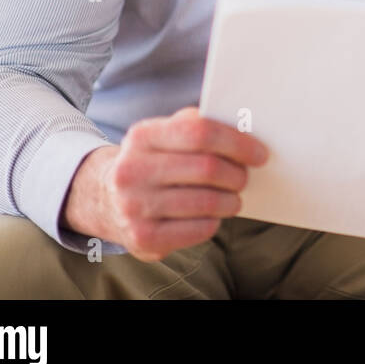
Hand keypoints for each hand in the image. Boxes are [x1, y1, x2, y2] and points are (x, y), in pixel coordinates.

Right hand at [61, 106, 269, 261]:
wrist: (105, 197)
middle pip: (207, 168)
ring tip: (234, 197)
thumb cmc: (152, 160)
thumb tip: (243, 128)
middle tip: (245, 177)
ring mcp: (134, 206)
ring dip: (231, 200)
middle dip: (237, 174)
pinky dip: (215, 221)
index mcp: (142, 136)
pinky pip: (199, 229)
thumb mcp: (163, 134)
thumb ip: (196, 125)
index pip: (200, 132)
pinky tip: (213, 215)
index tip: (259, 153)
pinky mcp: (142, 238)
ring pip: (206, 201)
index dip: (237, 142)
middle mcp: (131, 171)